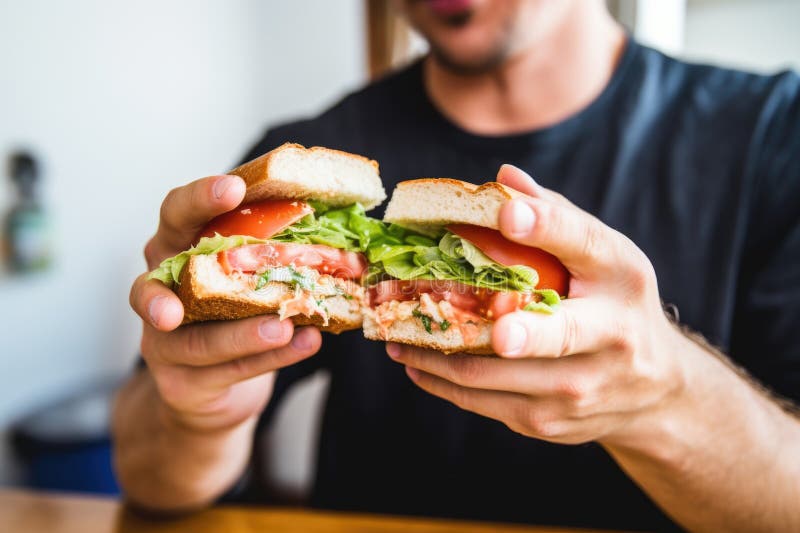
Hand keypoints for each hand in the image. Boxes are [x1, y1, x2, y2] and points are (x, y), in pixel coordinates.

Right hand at [129, 175, 320, 432]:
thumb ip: (271, 249)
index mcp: (177, 249)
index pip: (176, 214)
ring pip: (198, 339)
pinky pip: (228, 370)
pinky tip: (306, 343)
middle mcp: (162, 291)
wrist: (212, 388)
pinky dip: (269, 358)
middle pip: (157, 276)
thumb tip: (339, 221)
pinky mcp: (182, 384)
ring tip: (283, 324)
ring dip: (243, 333)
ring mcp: (162, 342)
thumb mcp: (247, 273)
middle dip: (193, 263)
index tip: (234, 188)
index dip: (200, 198)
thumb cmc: (235, 312)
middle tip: (224, 257)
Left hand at [387, 165, 687, 445]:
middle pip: (553, 335)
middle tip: (461, 317)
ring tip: (394, 334)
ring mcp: (577, 388)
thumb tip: (503, 177)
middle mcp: (609, 337)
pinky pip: (482, 402)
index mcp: (622, 279)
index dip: (544, 225)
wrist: (654, 389)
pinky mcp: (547, 421)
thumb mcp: (603, 256)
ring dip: (436, 354)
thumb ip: (555, 217)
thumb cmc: (616, 304)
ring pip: (494, 375)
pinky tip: (415, 362)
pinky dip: (441, 381)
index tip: (507, 211)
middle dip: (514, 331)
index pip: (583, 244)